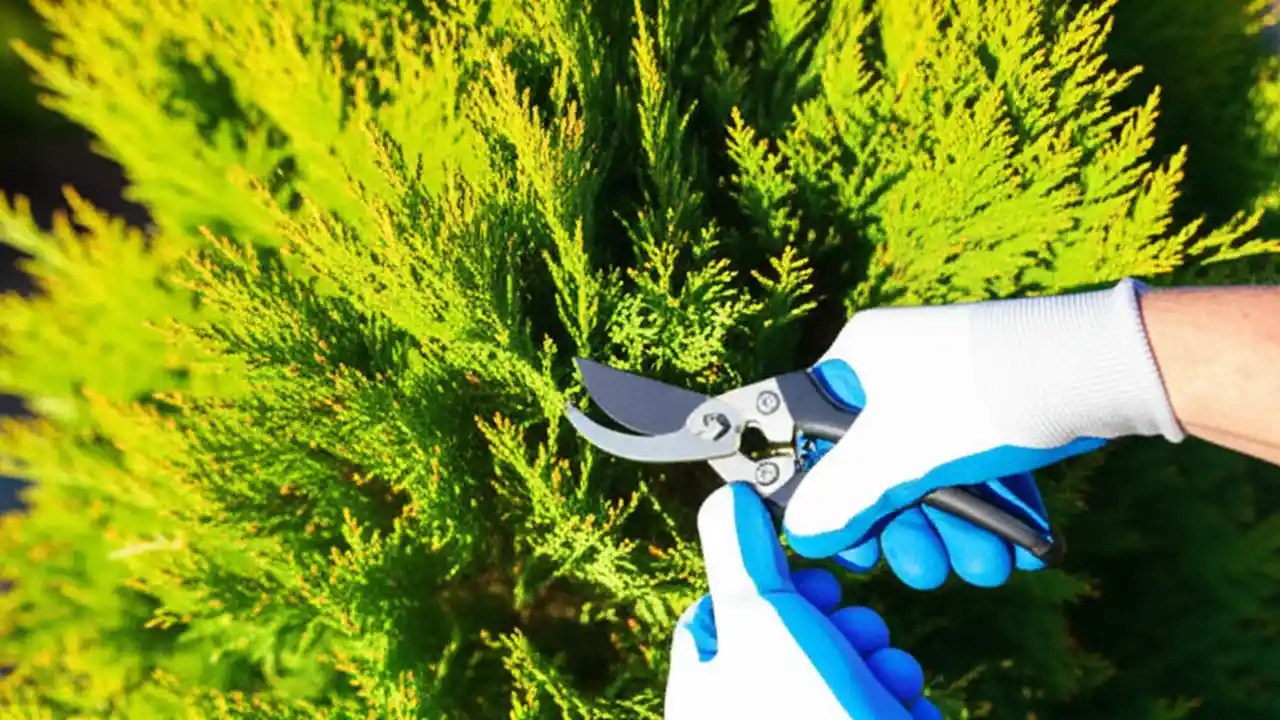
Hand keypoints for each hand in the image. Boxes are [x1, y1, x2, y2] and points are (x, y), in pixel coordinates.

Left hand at [665, 482, 940, 719]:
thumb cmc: (806, 718)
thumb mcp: (761, 616)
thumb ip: (740, 551)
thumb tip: (726, 496)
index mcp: (703, 693)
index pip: (717, 615)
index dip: (761, 582)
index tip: (801, 575)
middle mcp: (750, 718)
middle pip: (790, 637)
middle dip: (836, 622)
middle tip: (851, 626)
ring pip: (843, 670)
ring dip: (875, 661)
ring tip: (886, 675)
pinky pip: (879, 708)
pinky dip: (898, 702)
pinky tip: (905, 710)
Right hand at [801, 363, 1051, 588]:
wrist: (1095, 369)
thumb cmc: (976, 397)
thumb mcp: (895, 455)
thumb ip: (842, 498)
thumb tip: (801, 532)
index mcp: (860, 363)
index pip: (817, 437)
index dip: (828, 498)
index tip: (853, 548)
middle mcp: (900, 371)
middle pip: (881, 469)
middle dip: (910, 530)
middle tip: (926, 569)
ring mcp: (954, 390)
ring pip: (935, 476)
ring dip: (957, 532)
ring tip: (985, 567)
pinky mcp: (1003, 408)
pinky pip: (980, 469)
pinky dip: (994, 512)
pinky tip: (1017, 552)